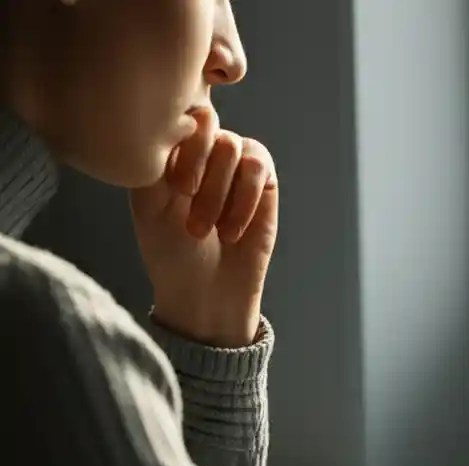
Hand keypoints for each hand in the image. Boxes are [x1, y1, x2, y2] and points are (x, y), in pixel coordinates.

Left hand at [130, 106, 278, 347]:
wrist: (206, 290)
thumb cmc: (170, 250)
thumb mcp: (148, 204)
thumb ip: (159, 158)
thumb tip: (185, 120)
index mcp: (171, 151)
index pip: (181, 116)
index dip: (184, 145)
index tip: (177, 188)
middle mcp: (204, 151)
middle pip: (210, 127)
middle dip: (201, 172)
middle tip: (191, 208)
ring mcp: (236, 165)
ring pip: (234, 147)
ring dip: (220, 193)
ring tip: (210, 229)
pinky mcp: (264, 183)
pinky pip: (260, 169)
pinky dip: (246, 201)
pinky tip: (233, 230)